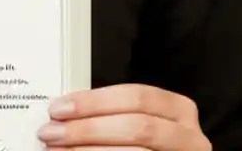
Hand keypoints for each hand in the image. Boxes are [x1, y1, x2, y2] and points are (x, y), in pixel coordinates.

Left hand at [37, 84, 210, 150]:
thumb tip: (62, 113)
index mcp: (178, 110)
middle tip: (51, 133)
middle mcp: (190, 136)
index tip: (60, 108)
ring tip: (57, 150)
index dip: (95, 101)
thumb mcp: (134, 122)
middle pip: (137, 127)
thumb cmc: (145, 144)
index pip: (137, 96)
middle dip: (88, 129)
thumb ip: (108, 115)